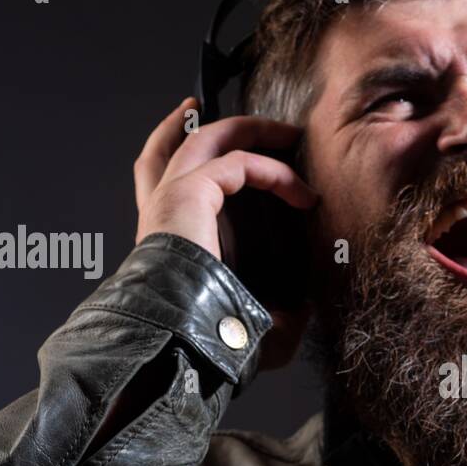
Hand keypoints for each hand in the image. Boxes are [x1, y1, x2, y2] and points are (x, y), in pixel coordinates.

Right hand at [133, 97, 318, 369]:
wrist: (184, 336)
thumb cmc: (210, 337)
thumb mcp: (247, 319)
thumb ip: (272, 309)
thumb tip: (305, 309)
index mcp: (168, 238)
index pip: (168, 182)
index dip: (205, 162)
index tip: (247, 156)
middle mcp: (161, 212)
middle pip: (177, 145)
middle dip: (225, 128)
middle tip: (270, 127)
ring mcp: (170, 197)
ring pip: (205, 140)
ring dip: (250, 131)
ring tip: (287, 132)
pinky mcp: (188, 193)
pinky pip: (238, 164)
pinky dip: (273, 172)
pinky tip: (302, 193)